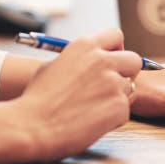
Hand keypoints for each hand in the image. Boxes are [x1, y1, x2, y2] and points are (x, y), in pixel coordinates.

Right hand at [13, 28, 141, 162]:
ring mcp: (114, 83)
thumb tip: (97, 59)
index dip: (116, 49)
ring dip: (116, 97)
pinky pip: (124, 109)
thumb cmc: (37, 99)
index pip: (116, 36)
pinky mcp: (120, 106)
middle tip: (111, 86)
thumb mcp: (54, 66)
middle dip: (126, 72)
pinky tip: (91, 121)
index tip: (112, 60)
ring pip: (129, 88)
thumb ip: (80, 60)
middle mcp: (103, 60)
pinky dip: (113, 117)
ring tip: (90, 108)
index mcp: (85, 46)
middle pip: (134, 61)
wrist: (31, 127)